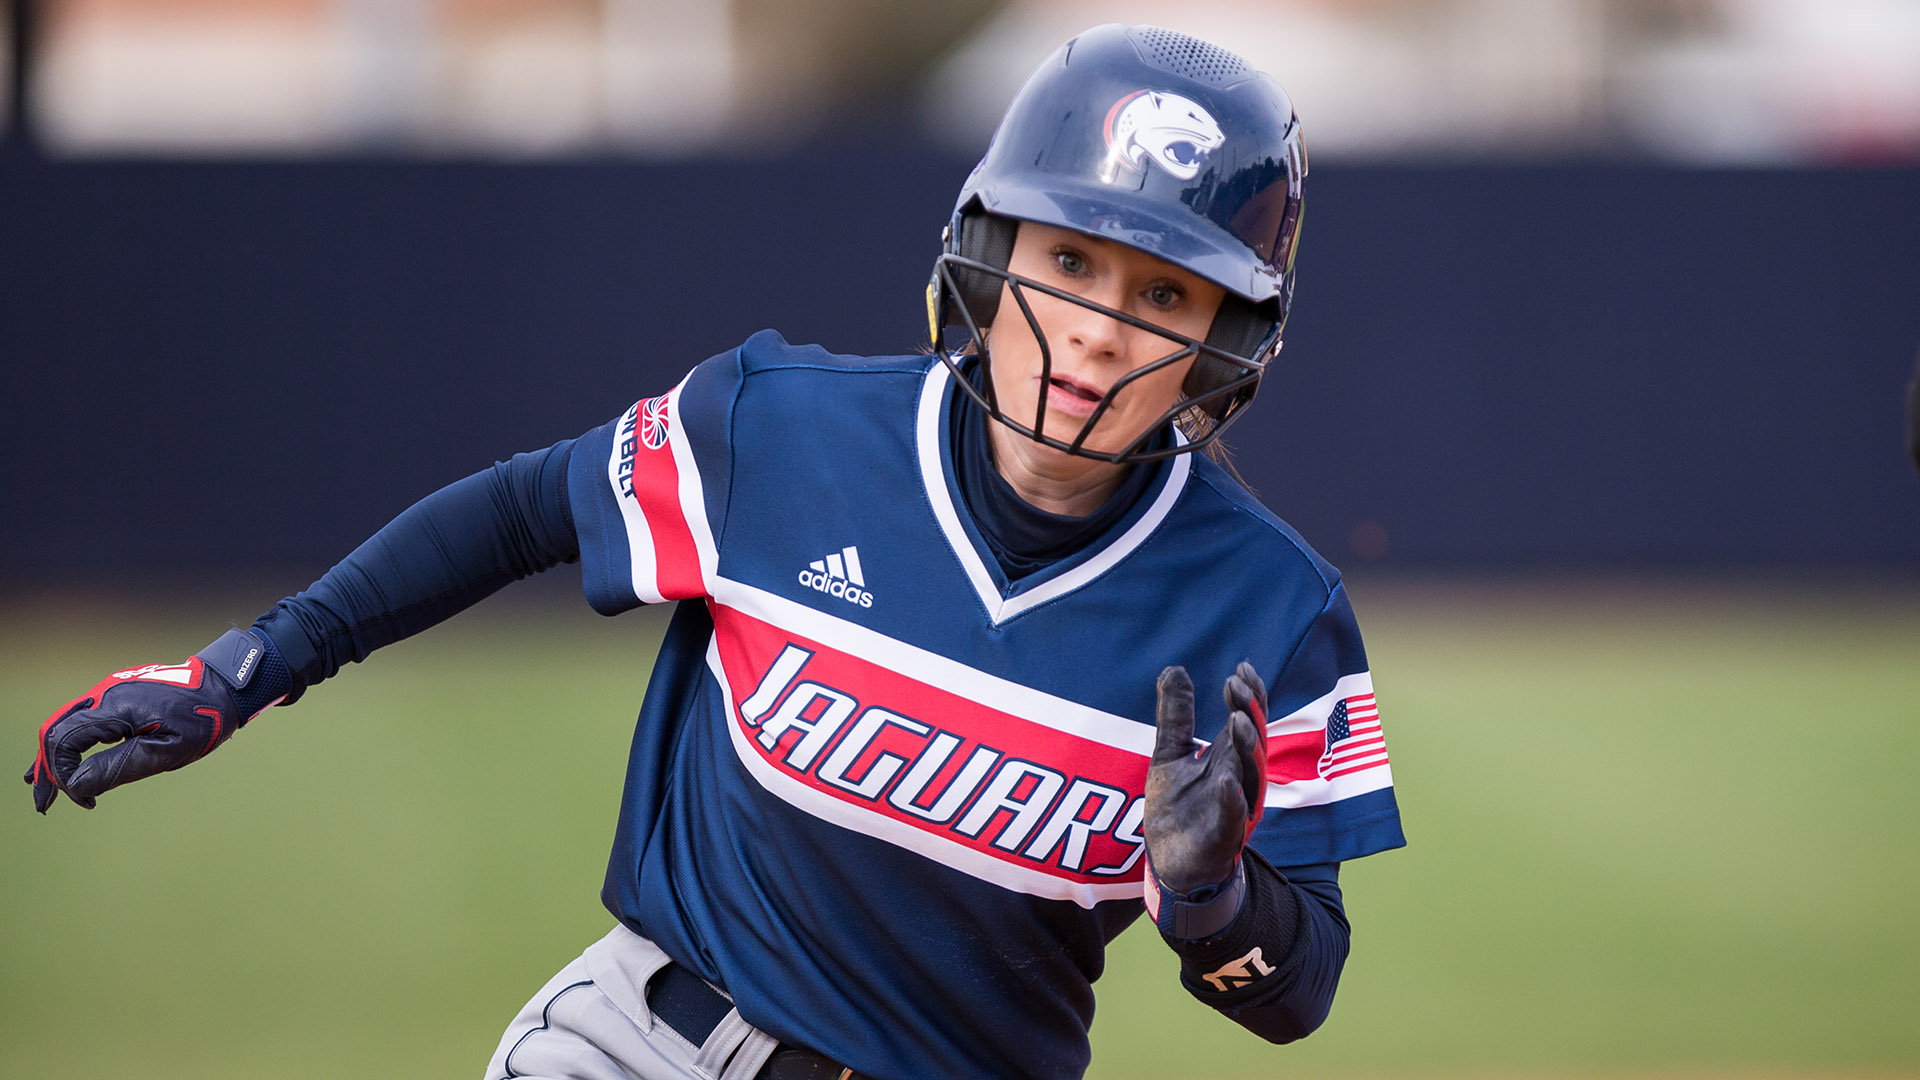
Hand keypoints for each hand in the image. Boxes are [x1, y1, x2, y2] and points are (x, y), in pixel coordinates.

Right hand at [25, 647, 251, 813]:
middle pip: (57, 732)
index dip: (62, 774)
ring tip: (45, 789)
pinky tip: (67, 761)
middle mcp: (105, 693)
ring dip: (56, 756)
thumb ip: (119, 767)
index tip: (81, 799)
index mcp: (115, 707)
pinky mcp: (119, 694)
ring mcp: (111, 690)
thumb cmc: (203, 719)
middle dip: (49, 769)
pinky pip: (84, 717)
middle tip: (44, 804)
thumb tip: (76, 786)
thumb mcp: (166, 751)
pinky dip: (72, 741)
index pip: (65, 741)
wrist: (225, 686)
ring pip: (68, 723)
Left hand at [1142, 663, 1268, 935]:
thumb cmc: (1177, 807)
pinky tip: (1227, 784)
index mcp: (1227, 757)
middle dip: (1250, 713)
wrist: (1170, 862)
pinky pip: (1233, 819)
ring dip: (1247, 748)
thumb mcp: (1170, 754)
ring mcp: (1234, 808)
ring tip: (1237, 720)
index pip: (1246, 721)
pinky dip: (1233, 802)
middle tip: (1238, 685)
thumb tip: (1174, 668)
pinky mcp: (1223, 837)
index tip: (1241, 668)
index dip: (1249, 696)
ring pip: (1250, 776)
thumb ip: (1175, 716)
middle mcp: (1238, 778)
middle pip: (1253, 742)